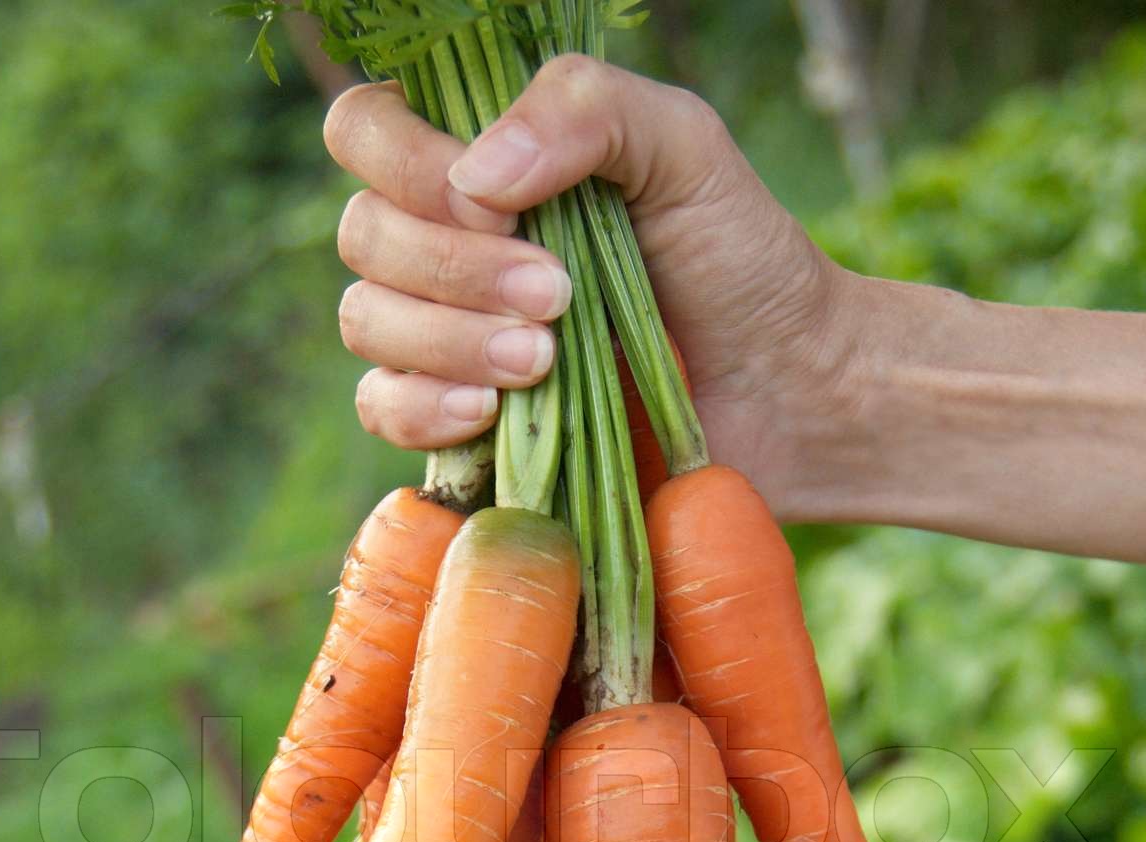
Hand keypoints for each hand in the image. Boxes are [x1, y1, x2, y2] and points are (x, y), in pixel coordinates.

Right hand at [324, 55, 855, 515]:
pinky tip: (493, 413)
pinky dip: (425, 409)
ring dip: (449, 340)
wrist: (781, 392)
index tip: (503, 205)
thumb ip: (586, 111)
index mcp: (482, 162)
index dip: (410, 165)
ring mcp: (444, 337)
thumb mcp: (682, 148)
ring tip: (547, 359)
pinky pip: (382, 409)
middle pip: (364, 235)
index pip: (366, 131)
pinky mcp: (458, 426)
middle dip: (455, 267)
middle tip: (558, 297)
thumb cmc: (737, 260)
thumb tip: (475, 177)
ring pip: (367, 323)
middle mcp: (448, 243)